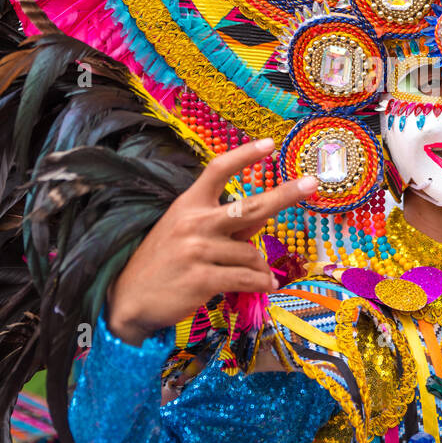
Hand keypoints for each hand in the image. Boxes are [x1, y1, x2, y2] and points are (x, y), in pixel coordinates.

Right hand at [106, 138, 316, 344]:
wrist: (128, 299)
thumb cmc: (162, 262)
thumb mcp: (184, 231)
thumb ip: (221, 223)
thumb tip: (261, 220)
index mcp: (188, 204)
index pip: (218, 170)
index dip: (244, 155)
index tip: (270, 144)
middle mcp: (194, 222)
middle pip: (250, 206)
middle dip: (285, 193)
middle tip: (312, 182)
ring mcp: (198, 250)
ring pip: (252, 253)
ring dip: (260, 267)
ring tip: (258, 276)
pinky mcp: (202, 278)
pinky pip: (247, 278)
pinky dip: (261, 283)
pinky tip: (265, 286)